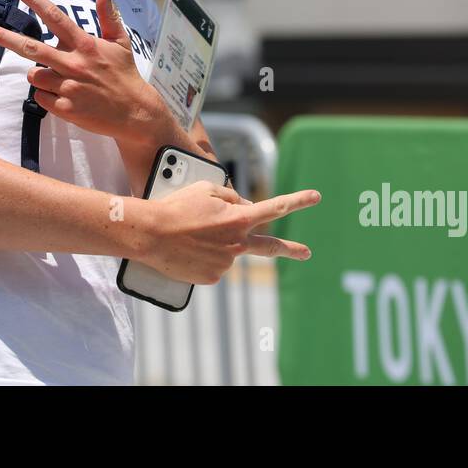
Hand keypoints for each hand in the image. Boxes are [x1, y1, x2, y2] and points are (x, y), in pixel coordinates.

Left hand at [0, 0, 170, 146]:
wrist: (134, 113)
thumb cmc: (125, 74)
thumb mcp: (120, 42)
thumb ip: (109, 15)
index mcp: (85, 45)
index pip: (55, 18)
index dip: (35, 0)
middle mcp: (73, 64)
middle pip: (30, 47)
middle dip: (2, 36)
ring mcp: (67, 87)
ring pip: (33, 75)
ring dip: (39, 74)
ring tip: (59, 76)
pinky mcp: (64, 108)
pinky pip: (40, 97)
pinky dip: (47, 95)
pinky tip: (65, 95)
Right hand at [133, 182, 320, 283]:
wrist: (151, 234)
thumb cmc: (177, 207)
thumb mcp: (205, 190)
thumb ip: (230, 197)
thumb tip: (243, 208)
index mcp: (239, 218)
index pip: (275, 208)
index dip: (297, 201)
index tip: (315, 197)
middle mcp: (237, 243)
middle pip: (270, 247)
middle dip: (291, 250)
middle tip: (306, 253)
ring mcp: (225, 263)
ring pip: (228, 251)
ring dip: (215, 244)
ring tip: (190, 236)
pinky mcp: (211, 277)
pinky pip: (213, 265)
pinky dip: (204, 257)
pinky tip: (188, 249)